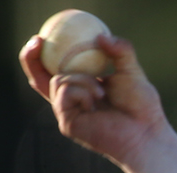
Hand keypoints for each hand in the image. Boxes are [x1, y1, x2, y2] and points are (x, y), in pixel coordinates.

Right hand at [18, 33, 169, 169]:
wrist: (145, 133)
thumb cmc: (142, 107)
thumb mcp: (131, 71)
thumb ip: (121, 51)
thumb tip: (102, 36)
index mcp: (83, 88)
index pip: (56, 69)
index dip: (44, 53)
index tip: (43, 35)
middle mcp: (72, 101)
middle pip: (39, 77)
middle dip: (31, 57)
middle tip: (37, 40)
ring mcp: (68, 113)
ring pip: (57, 81)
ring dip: (81, 79)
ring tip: (103, 93)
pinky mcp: (67, 123)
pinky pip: (64, 94)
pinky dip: (81, 91)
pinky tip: (98, 100)